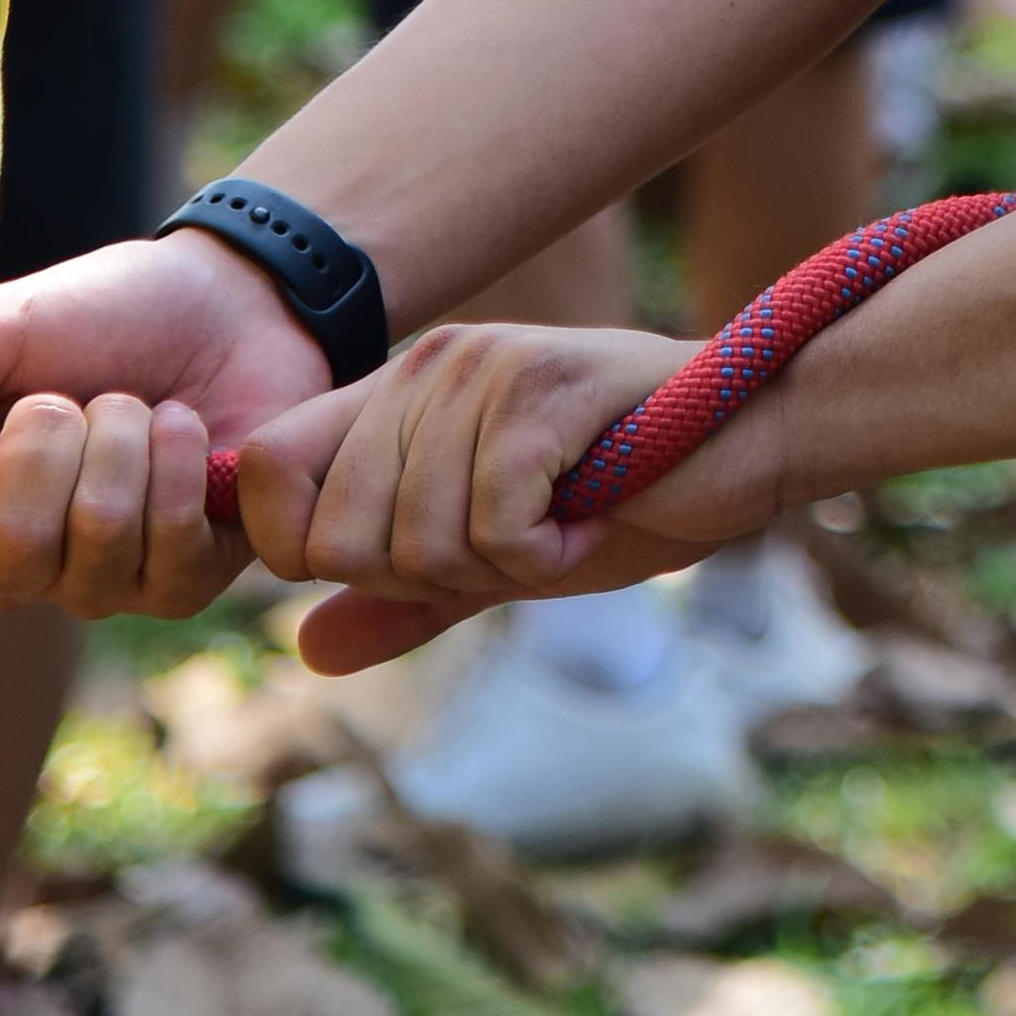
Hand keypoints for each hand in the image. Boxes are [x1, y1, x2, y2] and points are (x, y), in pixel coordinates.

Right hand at [0, 230, 326, 618]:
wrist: (223, 295)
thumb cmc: (102, 316)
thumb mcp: (7, 329)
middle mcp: (32, 570)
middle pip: (19, 550)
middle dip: (55, 441)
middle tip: (83, 400)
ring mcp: (107, 583)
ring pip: (101, 531)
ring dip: (125, 436)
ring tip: (141, 406)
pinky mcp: (187, 579)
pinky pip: (175, 545)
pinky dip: (180, 459)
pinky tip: (184, 426)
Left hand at [228, 315, 784, 670]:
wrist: (753, 440)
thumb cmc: (628, 494)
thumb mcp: (499, 560)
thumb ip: (404, 598)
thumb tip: (305, 650)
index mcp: (397, 394)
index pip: (262, 470)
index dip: (305, 550)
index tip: (407, 564)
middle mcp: (426, 365)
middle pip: (334, 537)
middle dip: (426, 577)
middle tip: (512, 540)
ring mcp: (484, 369)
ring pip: (415, 543)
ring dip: (498, 568)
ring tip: (562, 518)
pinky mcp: (543, 391)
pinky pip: (491, 532)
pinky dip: (544, 557)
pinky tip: (590, 516)